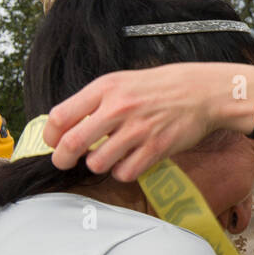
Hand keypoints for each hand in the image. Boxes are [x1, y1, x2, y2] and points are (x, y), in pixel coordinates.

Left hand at [43, 63, 242, 181]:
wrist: (203, 92)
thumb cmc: (161, 87)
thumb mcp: (123, 82)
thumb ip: (95, 101)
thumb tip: (67, 126)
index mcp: (106, 88)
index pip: (60, 116)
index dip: (51, 135)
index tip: (54, 141)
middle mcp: (118, 108)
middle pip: (73, 143)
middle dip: (63, 158)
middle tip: (65, 161)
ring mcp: (138, 130)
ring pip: (97, 163)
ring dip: (98, 164)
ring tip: (107, 156)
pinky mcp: (156, 148)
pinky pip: (125, 172)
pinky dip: (123, 171)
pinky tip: (129, 161)